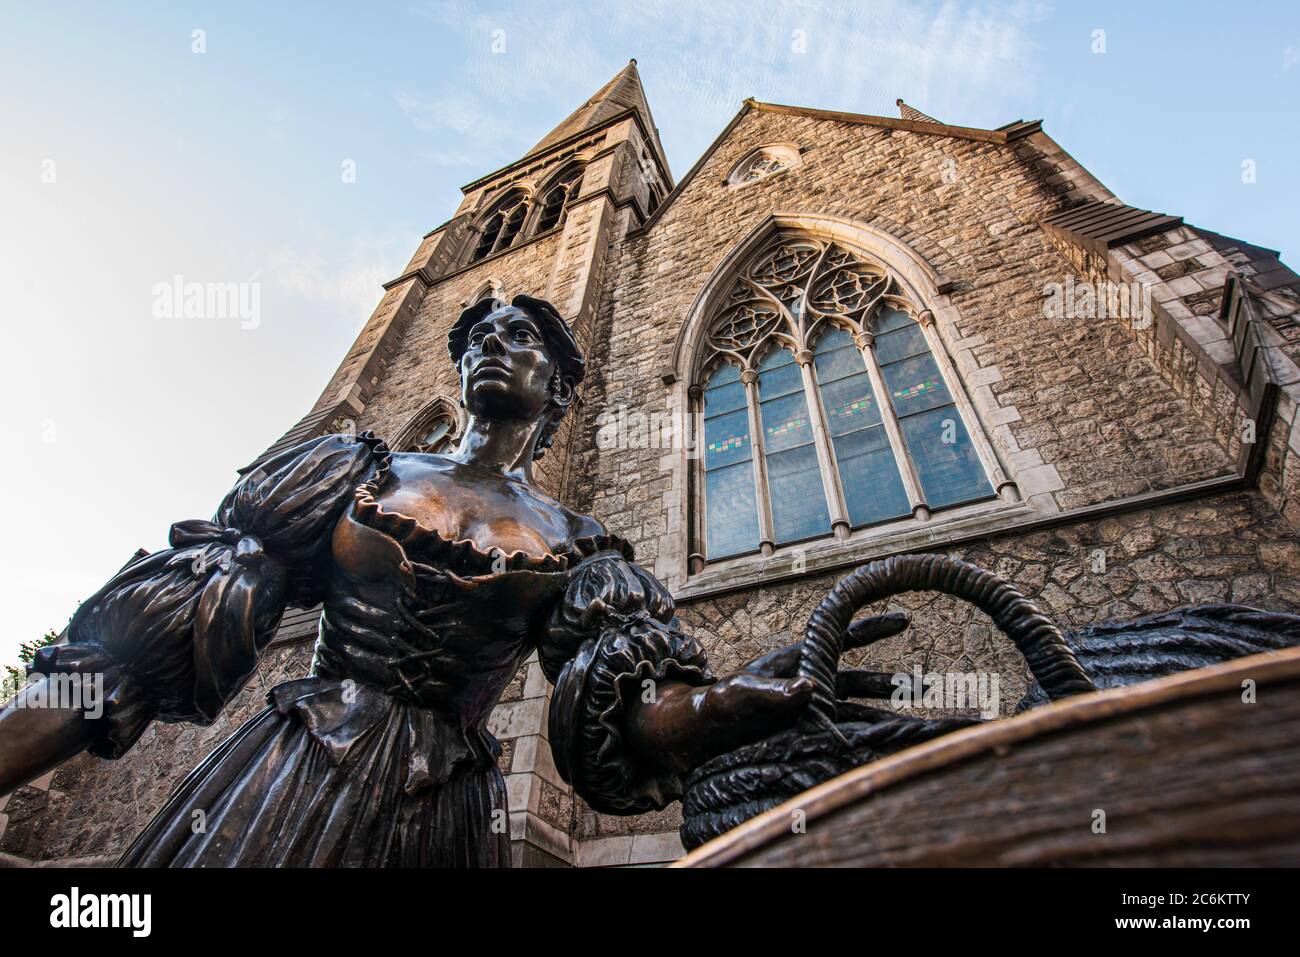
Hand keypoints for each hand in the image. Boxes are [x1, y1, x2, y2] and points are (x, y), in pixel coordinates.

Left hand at [626, 611, 908, 772]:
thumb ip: (768, 692)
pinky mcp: (787, 739)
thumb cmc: (700, 710)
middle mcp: (793, 687)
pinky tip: (869, 747)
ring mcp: (792, 714)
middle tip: (919, 683)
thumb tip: (810, 688)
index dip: (866, 627)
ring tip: (903, 717)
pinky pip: (828, 734)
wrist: (675, 739)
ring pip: (843, 707)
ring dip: (871, 710)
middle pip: (848, 675)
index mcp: (785, 666)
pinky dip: (851, 737)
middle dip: (883, 678)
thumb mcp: (732, 697)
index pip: (832, 639)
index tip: (900, 617)